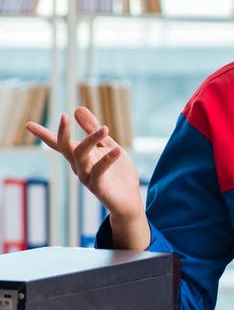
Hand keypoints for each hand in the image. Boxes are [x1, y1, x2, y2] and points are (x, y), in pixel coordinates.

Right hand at [25, 106, 150, 247]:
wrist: (130, 201)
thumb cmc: (119, 174)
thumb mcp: (108, 146)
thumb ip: (94, 130)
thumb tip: (77, 108)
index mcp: (79, 157)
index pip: (59, 144)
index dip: (44, 134)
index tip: (28, 125)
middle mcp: (79, 167)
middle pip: (66, 148)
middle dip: (63, 133)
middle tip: (63, 116)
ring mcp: (86, 178)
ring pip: (81, 156)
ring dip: (91, 140)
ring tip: (105, 128)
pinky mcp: (98, 188)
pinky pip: (99, 171)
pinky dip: (108, 159)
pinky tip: (118, 150)